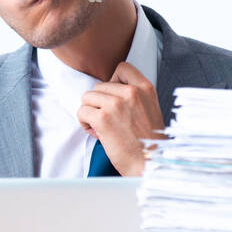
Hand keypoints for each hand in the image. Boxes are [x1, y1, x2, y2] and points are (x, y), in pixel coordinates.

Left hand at [76, 61, 165, 176]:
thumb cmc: (148, 141)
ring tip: (101, 126)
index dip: (112, 81)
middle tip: (107, 119)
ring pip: (87, 97)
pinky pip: (82, 111)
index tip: (112, 95)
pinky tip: (96, 132)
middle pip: (99, 86)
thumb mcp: (150, 108)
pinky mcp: (103, 118)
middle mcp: (131, 93)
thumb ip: (135, 95)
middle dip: (99, 103)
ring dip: (90, 112)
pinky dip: (84, 122)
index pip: (122, 68)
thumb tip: (110, 90)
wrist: (150, 162)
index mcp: (145, 88)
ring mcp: (116, 104)